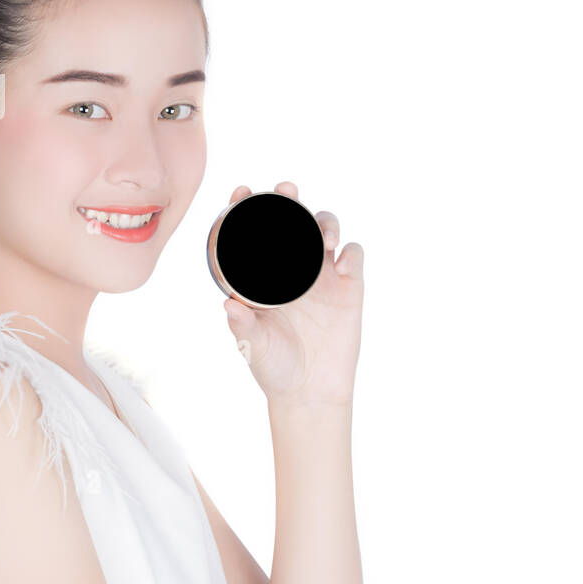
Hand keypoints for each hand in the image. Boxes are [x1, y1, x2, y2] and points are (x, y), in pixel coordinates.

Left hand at [222, 181, 363, 408]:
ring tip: (323, 236)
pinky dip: (350, 252)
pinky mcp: (349, 289)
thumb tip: (229, 305)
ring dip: (325, 222)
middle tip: (286, 190)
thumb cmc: (274, 368)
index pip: (255, 231)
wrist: (311, 393)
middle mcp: (293, 269)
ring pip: (326, 229)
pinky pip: (353, 257)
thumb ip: (243, 327)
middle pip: (294, 220)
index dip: (248, 207)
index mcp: (264, 275)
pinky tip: (341, 259)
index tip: (241, 191)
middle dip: (290, 199)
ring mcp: (322, 276)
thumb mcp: (253, 347)